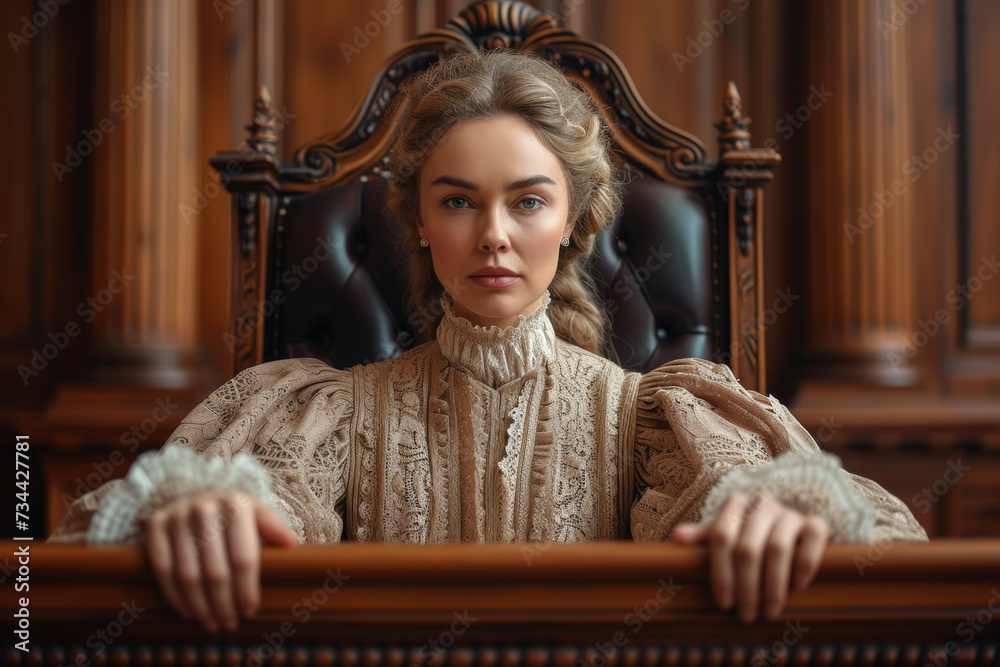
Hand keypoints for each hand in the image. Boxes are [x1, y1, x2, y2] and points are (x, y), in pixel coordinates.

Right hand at [145, 490, 297, 631]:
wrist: (194, 496)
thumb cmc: (231, 514)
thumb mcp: (256, 513)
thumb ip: (273, 528)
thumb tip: (291, 544)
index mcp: (235, 505)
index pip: (243, 559)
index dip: (246, 590)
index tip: (250, 611)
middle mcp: (204, 509)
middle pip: (215, 572)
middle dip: (224, 604)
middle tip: (230, 623)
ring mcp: (177, 517)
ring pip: (188, 575)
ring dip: (200, 606)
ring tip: (212, 623)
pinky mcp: (155, 526)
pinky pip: (163, 570)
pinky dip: (175, 596)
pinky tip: (188, 611)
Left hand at [672, 492, 828, 622]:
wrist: (788, 530)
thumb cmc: (747, 537)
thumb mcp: (724, 536)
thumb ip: (702, 538)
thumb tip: (677, 537)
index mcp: (735, 505)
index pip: (720, 538)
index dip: (721, 573)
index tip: (724, 604)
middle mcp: (762, 504)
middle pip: (747, 548)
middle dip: (746, 587)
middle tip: (746, 615)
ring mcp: (789, 512)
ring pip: (778, 548)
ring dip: (773, 586)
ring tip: (769, 612)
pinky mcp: (814, 522)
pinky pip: (811, 540)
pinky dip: (804, 565)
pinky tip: (797, 588)